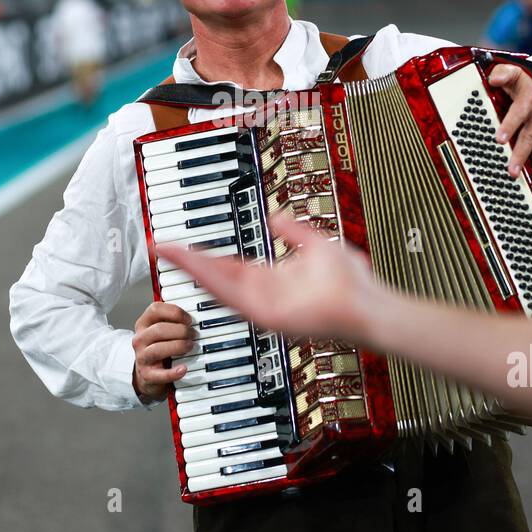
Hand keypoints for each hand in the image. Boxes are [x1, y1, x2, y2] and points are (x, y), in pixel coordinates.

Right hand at [131, 302, 195, 401]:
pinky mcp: (146, 375)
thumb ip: (174, 321)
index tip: (189, 319)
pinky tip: (183, 369)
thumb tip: (196, 316)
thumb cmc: (161, 346)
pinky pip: (160, 374)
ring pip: (158, 349)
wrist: (149, 373)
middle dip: (181, 331)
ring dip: (178, 346)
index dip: (174, 312)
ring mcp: (142, 357)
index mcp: (144, 323)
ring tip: (191, 346)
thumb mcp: (163, 330)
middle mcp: (140, 338)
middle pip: (158, 329)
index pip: (155, 309)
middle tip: (194, 334)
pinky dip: (173, 372)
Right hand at [157, 213, 387, 346]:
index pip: (230, 266)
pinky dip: (211, 280)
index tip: (186, 244)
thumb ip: (293, 231)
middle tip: (162, 247)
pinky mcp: (267, 315)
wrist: (368, 304)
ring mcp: (263, 306)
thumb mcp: (317, 244)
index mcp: (272, 280)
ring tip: (168, 251)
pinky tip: (194, 266)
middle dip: (188, 261)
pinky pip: (233, 296)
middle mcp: (263, 293)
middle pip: (216, 275)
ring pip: (218, 284)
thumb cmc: (353, 283)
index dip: (206, 255)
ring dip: (192, 267)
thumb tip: (277, 216)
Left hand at [486, 63, 531, 193]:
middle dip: (522, 156)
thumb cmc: (531, 81)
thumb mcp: (517, 71)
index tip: (499, 140)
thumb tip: (493, 78)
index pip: (517, 113)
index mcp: (530, 99)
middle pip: (531, 137)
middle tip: (512, 172)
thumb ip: (503, 73)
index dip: (508, 126)